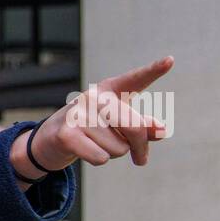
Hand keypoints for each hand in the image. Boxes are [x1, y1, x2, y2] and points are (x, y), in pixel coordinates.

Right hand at [10, 56, 173, 183]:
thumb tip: (161, 131)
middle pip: (134, 128)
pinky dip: (98, 159)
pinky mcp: (67, 134)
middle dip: (140, 147)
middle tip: (141, 159)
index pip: (135, 80)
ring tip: (97, 144)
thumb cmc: (92, 130)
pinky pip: (101, 157)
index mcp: (110, 89)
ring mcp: (78, 114)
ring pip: (119, 148)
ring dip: (113, 153)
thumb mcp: (117, 125)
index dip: (153, 70)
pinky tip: (85, 150)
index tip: (170, 61)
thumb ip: (142, 127)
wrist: (49, 139)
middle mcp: (94, 97)